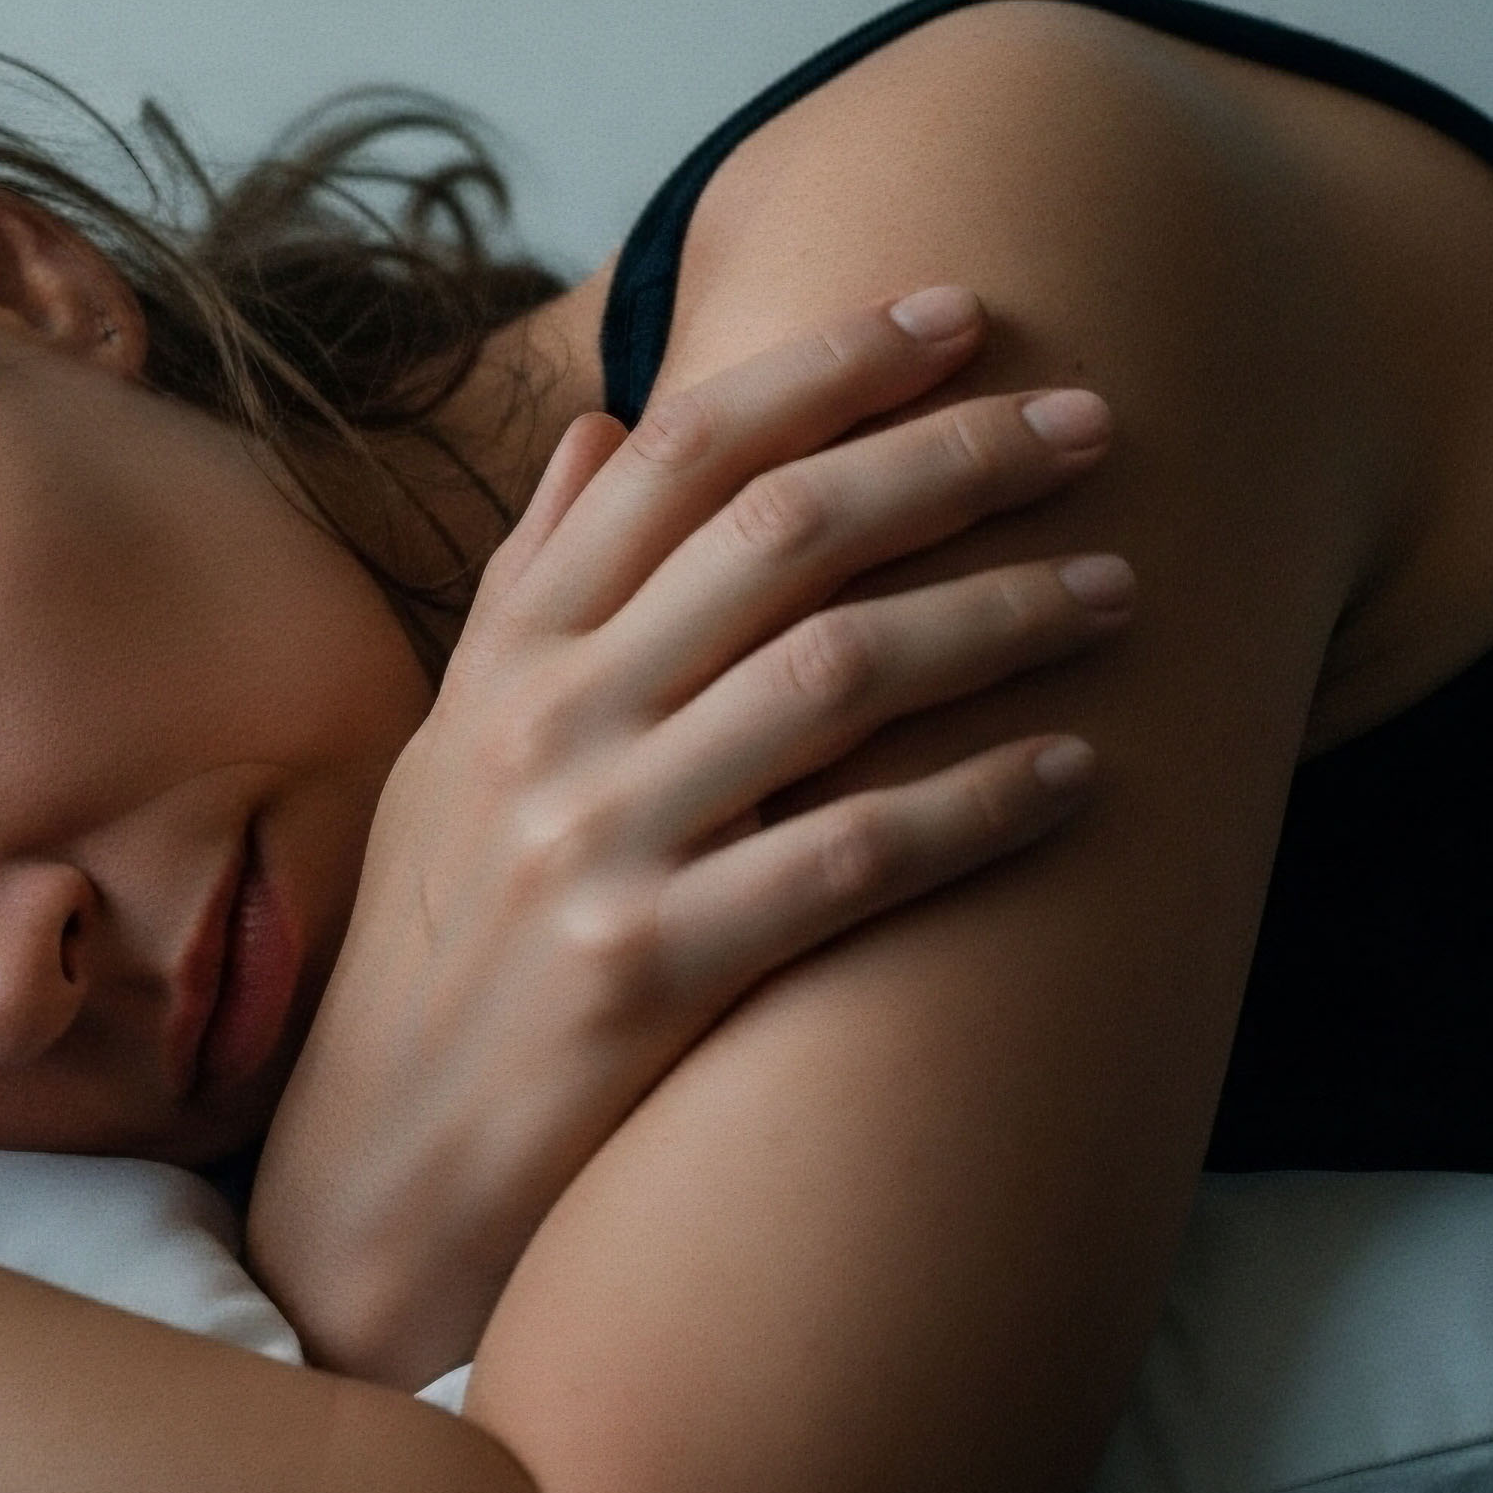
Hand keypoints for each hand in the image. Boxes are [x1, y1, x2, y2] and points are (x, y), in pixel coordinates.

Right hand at [248, 289, 1129, 1383]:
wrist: (372, 1179)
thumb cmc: (439, 954)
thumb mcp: (454, 746)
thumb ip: (533, 584)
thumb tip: (611, 423)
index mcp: (509, 657)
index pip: (678, 455)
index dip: (826, 364)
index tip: (957, 313)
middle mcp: (545, 727)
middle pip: (779, 535)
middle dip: (952, 458)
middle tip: (1091, 419)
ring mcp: (591, 846)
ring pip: (836, 673)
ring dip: (1000, 614)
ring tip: (1121, 587)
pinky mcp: (646, 975)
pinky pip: (850, 858)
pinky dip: (977, 805)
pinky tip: (1077, 775)